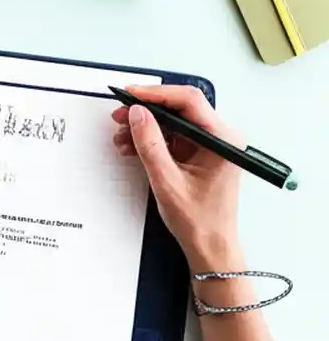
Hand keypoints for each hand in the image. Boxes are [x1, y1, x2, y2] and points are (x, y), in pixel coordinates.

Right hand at [111, 85, 243, 271]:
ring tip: (121, 135)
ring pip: (172, 122)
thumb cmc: (200, 221)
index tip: (131, 94)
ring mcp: (208, 146)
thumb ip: (150, 145)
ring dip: (145, 126)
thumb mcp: (167, 181)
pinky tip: (131, 146)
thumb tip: (137, 114)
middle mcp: (219, 138)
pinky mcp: (198, 154)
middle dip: (146, 110)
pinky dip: (150, 139)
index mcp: (222, 141)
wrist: (210, 246)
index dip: (156, 94)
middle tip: (120, 114)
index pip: (189, 101)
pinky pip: (171, 137)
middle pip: (179, 108)